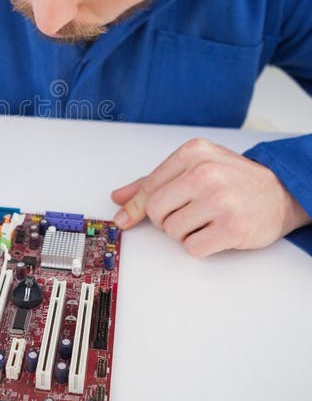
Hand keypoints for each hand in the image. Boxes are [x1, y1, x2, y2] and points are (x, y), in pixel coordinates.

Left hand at [110, 137, 310, 256]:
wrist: (281, 192)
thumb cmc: (235, 179)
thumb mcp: (196, 166)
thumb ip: (155, 181)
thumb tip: (119, 198)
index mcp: (193, 153)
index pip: (149, 187)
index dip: (139, 207)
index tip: (129, 218)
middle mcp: (205, 173)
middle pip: (156, 211)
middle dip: (165, 220)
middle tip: (186, 215)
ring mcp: (220, 200)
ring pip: (172, 231)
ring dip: (184, 233)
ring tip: (205, 220)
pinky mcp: (232, 227)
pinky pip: (192, 247)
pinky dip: (198, 245)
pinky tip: (214, 232)